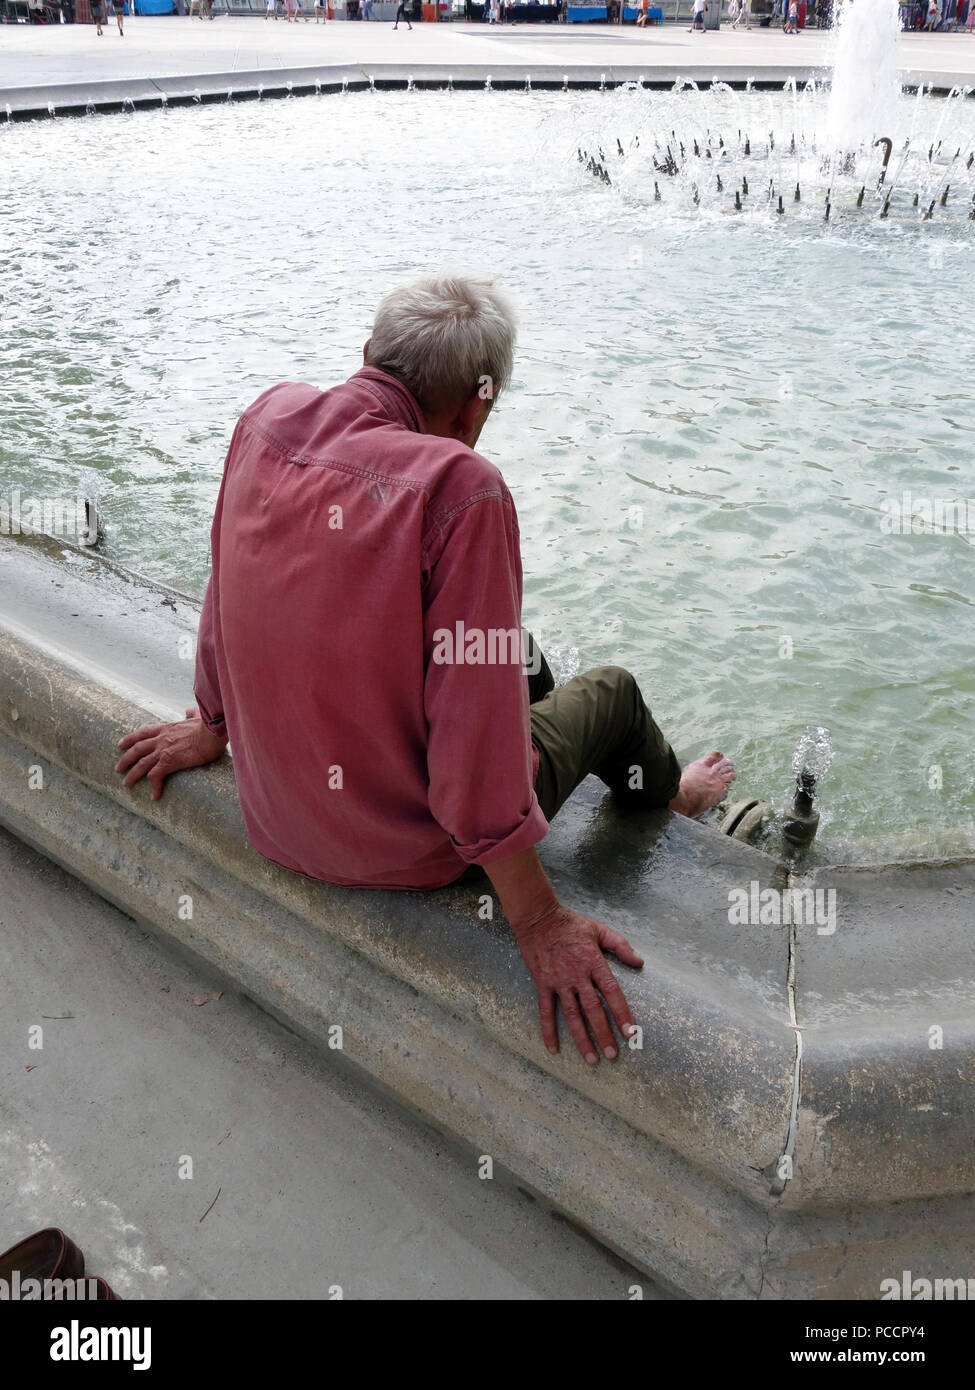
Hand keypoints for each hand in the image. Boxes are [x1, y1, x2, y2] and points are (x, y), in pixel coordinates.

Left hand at [115, 706, 226, 801]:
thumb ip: (191, 713)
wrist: (212, 732)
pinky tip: (154, 796)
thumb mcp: (197, 716)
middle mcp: (161, 738)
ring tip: (126, 783)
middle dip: (125, 759)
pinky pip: (156, 776)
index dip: (130, 739)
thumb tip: (189, 711)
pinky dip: (154, 787)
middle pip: (137, 749)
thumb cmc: (209, 725)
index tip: (121, 745)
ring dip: (132, 774)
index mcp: (167, 728)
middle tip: (118, 768)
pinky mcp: (170, 761)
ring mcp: (163, 750)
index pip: (143, 732)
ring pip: (141, 764)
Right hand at [512, 905, 642, 1063]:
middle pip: (593, 1010)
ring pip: (572, 1016)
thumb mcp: (599, 929)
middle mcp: (577, 976)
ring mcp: (559, 982)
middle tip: (612, 1055)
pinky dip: (549, 1031)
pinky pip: (546, 1011)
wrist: (538, 918)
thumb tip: (639, 961)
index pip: (612, 993)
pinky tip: (553, 1049)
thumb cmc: (570, 923)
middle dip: (604, 1034)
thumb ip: (621, 945)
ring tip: (591, 1059)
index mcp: (594, 963)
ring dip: (582, 1039)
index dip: (622, 1013)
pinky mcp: (543, 984)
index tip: (630, 1032)